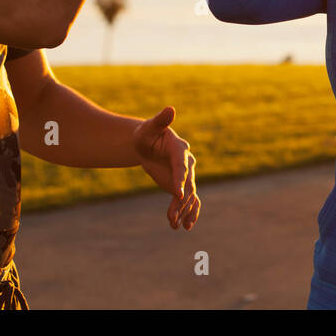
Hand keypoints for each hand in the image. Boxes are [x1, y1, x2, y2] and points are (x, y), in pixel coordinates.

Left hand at [133, 106, 199, 229]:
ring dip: (183, 210)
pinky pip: (189, 200)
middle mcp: (187, 162)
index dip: (180, 179)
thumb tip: (170, 109)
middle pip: (187, 183)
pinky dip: (188, 212)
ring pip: (188, 195)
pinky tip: (183, 226)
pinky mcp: (182, 184)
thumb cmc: (146, 134)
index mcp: (179, 149)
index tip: (178, 194)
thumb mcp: (149, 127)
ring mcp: (186, 175)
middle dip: (181, 201)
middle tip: (173, 216)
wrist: (147, 145)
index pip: (181, 165)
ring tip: (174, 225)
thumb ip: (160, 120)